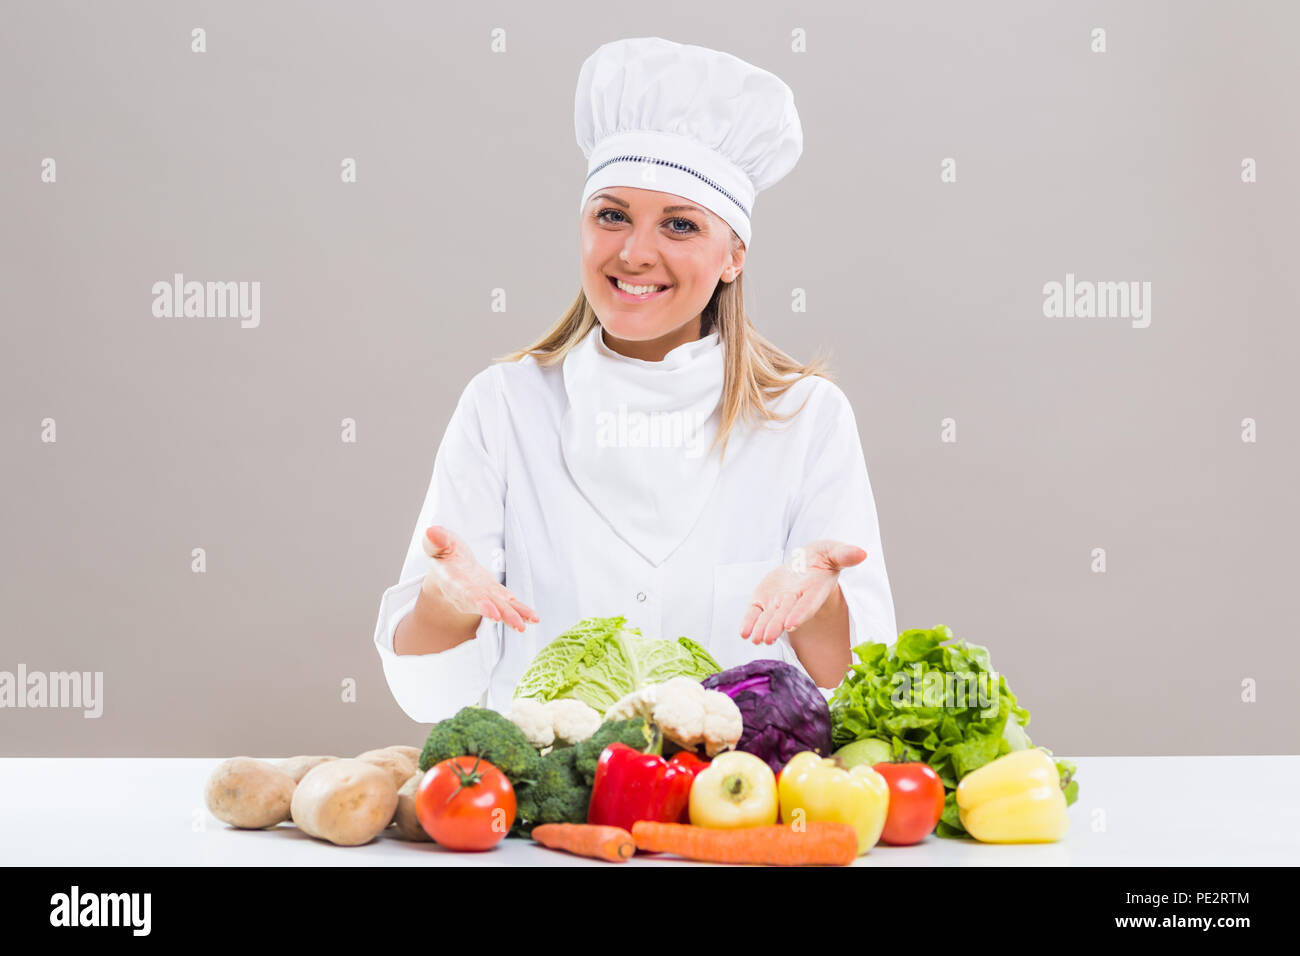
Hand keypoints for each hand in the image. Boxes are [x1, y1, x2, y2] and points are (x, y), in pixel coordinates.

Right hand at [421, 525, 537, 633]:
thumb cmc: (445, 556)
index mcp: (454, 582)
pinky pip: (509, 606)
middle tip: (515, 623)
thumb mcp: (439, 545)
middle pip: (486, 605)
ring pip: (500, 608)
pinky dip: (521, 612)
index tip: (493, 613)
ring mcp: (484, 597)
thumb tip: (431, 531)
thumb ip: (437, 540)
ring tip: (524, 625)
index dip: (480, 603)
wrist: (450, 571)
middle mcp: (469, 595)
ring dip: (512, 617)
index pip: (467, 594)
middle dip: (500, 614)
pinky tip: (532, 618)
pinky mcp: (496, 596)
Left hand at [739, 540, 866, 644]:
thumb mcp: (834, 552)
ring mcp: (779, 602)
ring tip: (755, 639)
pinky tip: (744, 632)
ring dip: (762, 628)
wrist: (806, 564)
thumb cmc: (823, 558)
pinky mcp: (765, 600)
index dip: (800, 613)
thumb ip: (845, 554)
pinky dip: (749, 622)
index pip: (808, 603)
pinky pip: (755, 612)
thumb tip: (862, 553)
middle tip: (768, 637)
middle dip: (777, 625)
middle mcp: (796, 600)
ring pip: (770, 617)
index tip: (791, 623)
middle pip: (786, 613)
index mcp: (814, 589)